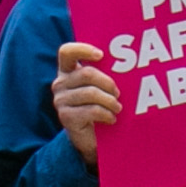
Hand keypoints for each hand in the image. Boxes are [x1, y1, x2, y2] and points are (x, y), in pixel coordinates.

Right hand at [52, 41, 118, 167]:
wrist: (88, 137)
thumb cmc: (97, 106)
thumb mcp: (98, 88)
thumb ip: (102, 75)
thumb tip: (125, 67)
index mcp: (67, 71)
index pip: (66, 52)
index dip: (83, 49)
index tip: (101, 55)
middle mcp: (60, 84)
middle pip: (87, 73)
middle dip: (108, 82)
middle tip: (118, 93)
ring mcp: (60, 100)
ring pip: (91, 93)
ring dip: (110, 101)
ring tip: (117, 108)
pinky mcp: (65, 117)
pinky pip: (91, 110)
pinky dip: (106, 114)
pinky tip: (111, 118)